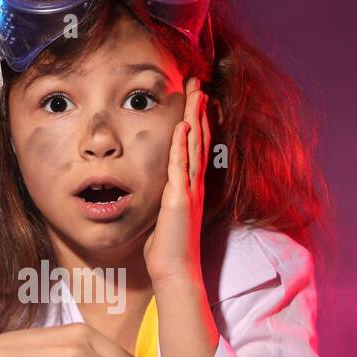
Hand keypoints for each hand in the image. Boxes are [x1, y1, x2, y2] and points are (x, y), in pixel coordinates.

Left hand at [144, 76, 209, 286]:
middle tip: (200, 84)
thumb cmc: (167, 250)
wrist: (176, 273)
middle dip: (200, 110)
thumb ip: (163, 201)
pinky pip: (181, 167)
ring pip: (195, 147)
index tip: (197, 100)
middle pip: (201, 139)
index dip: (198, 122)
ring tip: (197, 93)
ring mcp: (189, 191)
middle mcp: (195, 186)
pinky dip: (182, 146)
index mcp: (191, 189)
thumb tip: (155, 193)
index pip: (196, 148)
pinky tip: (183, 126)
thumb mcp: (164, 218)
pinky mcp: (180, 200)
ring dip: (196, 119)